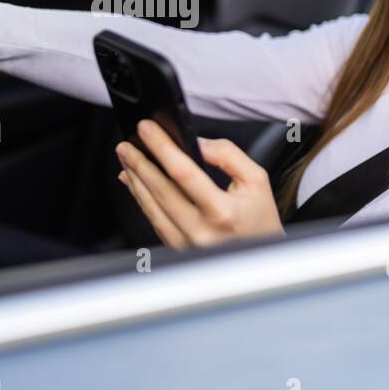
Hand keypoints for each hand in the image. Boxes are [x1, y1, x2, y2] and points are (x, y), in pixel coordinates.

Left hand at [116, 120, 285, 248]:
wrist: (262, 260)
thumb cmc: (259, 219)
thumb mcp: (255, 180)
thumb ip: (227, 155)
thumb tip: (195, 142)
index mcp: (223, 213)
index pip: (184, 173)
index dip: (162, 148)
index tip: (147, 129)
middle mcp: (201, 232)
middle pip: (160, 191)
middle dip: (140, 163)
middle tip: (126, 144)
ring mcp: (186, 245)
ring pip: (151, 208)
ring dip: (136, 179)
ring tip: (127, 158)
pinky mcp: (177, 250)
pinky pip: (153, 220)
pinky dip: (141, 198)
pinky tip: (135, 182)